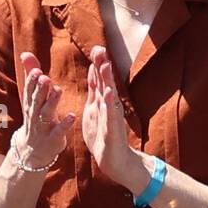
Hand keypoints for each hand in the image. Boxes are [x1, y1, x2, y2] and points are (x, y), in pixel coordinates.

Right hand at [9, 52, 75, 169]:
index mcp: (30, 103)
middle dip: (40, 89)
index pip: (29, 90)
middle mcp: (35, 113)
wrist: (32, 150)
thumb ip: (31, 75)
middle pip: (37, 100)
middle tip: (45, 78)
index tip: (36, 70)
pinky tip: (72, 115)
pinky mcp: (54, 138)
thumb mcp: (31, 98)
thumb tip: (25, 53)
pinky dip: (64, 124)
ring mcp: (43, 127)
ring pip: (47, 113)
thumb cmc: (35, 117)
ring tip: (58, 90)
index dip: (32, 81)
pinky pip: (59, 131)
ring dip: (52, 102)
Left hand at [80, 46, 144, 189]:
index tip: (97, 47)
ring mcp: (112, 117)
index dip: (98, 64)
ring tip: (105, 66)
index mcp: (102, 100)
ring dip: (107, 81)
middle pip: (106, 83)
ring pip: (109, 96)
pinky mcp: (112, 129)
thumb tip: (95, 67)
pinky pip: (110, 115)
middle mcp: (109, 105)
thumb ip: (95, 88)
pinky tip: (109, 94)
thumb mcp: (95, 107)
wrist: (113, 160)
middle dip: (103, 66)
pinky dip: (110, 104)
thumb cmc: (103, 133)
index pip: (100, 79)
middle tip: (101, 49)